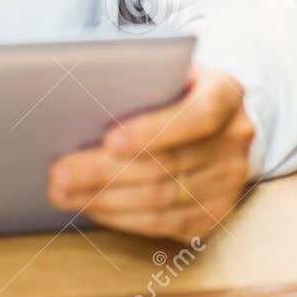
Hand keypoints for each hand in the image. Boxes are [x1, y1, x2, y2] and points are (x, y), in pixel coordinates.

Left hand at [47, 67, 254, 241]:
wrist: (221, 121)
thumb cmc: (178, 91)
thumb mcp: (169, 72)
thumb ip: (141, 83)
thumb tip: (81, 105)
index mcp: (227, 94)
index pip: (198, 116)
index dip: (154, 130)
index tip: (108, 140)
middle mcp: (235, 139)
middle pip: (168, 164)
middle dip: (106, 171)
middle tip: (60, 172)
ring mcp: (230, 181)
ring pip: (162, 199)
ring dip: (106, 199)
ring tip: (63, 191)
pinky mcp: (216, 213)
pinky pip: (163, 224)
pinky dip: (122, 217)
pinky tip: (92, 206)